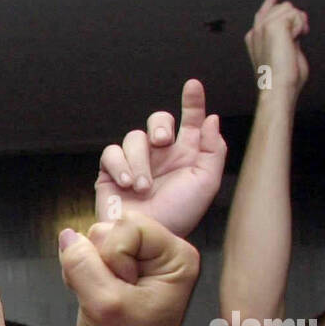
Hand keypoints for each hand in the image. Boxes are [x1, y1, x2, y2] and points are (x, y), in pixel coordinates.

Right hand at [58, 214, 199, 325]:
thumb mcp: (104, 307)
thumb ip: (83, 267)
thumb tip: (67, 235)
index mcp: (176, 256)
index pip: (129, 226)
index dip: (113, 257)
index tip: (122, 291)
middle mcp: (162, 251)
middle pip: (113, 228)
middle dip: (98, 262)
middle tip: (107, 296)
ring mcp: (140, 258)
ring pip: (97, 240)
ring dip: (87, 269)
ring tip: (99, 298)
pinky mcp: (121, 267)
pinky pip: (90, 253)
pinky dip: (83, 272)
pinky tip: (92, 294)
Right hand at [95, 80, 226, 238]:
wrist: (146, 239)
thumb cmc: (178, 217)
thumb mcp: (206, 184)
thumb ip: (213, 150)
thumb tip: (211, 119)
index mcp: (185, 154)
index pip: (190, 119)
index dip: (192, 101)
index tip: (193, 86)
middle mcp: (160, 155)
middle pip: (157, 120)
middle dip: (159, 125)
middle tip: (162, 141)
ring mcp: (135, 163)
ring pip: (133, 137)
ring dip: (139, 160)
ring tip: (143, 186)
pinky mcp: (112, 173)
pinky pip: (111, 154)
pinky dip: (120, 165)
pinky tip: (128, 184)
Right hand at [247, 0, 309, 97]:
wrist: (279, 87)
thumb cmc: (283, 78)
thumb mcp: (285, 53)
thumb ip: (286, 37)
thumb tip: (297, 26)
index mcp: (255, 39)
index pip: (264, 12)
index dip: (271, 0)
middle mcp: (256, 31)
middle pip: (281, 7)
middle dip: (295, 19)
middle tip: (296, 38)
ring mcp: (263, 27)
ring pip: (290, 8)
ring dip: (298, 24)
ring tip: (294, 42)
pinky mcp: (272, 25)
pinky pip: (295, 14)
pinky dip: (300, 26)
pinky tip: (294, 40)